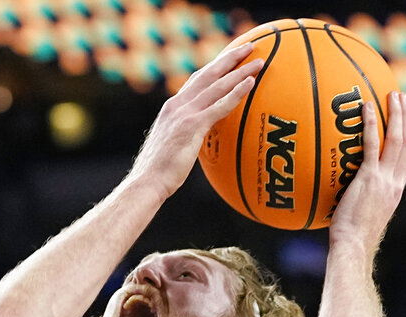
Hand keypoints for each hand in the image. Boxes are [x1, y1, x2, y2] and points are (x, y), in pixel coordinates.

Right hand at [127, 42, 262, 203]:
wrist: (147, 181)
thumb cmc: (159, 172)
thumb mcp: (172, 146)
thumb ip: (185, 136)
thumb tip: (197, 140)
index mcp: (172, 108)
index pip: (196, 80)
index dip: (214, 67)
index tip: (229, 58)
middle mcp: (177, 105)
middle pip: (207, 74)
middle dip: (229, 58)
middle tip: (249, 46)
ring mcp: (184, 114)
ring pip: (216, 85)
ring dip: (239, 71)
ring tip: (258, 62)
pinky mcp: (192, 126)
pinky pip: (219, 105)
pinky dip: (235, 92)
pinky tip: (251, 84)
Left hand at [329, 91, 405, 256]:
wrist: (353, 245)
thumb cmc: (351, 237)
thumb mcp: (362, 213)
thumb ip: (361, 197)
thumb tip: (344, 190)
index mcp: (396, 189)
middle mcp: (395, 181)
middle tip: (402, 97)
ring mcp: (385, 179)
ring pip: (397, 140)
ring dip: (397, 114)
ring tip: (393, 95)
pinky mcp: (370, 178)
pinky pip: (372, 146)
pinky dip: (371, 125)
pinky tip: (366, 108)